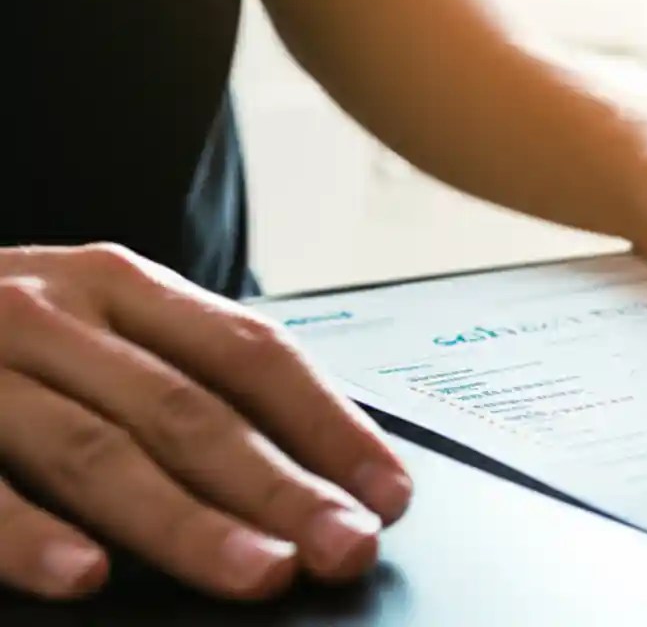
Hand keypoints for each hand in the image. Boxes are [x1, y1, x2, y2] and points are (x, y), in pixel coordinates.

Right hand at [0, 245, 411, 600]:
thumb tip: (315, 464)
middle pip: (190, 410)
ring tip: (259, 575)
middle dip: (279, 488)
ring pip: (99, 450)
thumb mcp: (95, 331)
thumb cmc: (0, 342)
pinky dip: (28, 534)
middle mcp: (58, 315)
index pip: (253, 354)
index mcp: (124, 289)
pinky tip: (86, 576)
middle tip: (344, 549)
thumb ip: (180, 376)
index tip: (389, 493)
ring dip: (186, 521)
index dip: (329, 425)